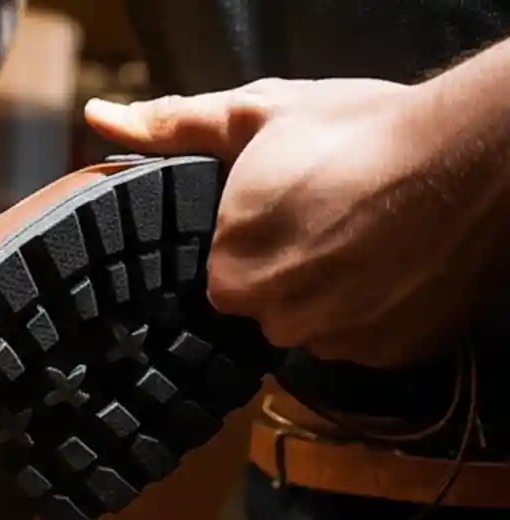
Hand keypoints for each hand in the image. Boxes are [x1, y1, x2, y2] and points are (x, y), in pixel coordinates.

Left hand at [85, 77, 509, 367]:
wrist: (477, 155)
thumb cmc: (361, 132)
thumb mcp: (257, 114)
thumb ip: (172, 127)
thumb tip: (99, 119)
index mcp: (230, 271)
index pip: (218, 276)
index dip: (247, 242)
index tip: (277, 215)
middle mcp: (276, 319)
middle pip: (265, 303)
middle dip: (287, 268)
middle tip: (325, 218)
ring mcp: (339, 342)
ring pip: (315, 324)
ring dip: (331, 293)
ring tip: (363, 238)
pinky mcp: (393, 355)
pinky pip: (366, 339)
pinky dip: (376, 311)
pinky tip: (392, 265)